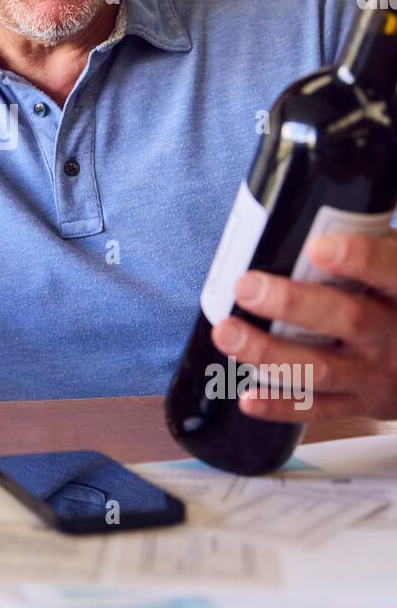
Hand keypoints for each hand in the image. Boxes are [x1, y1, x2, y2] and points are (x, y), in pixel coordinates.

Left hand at [211, 230, 396, 421]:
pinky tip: (247, 396)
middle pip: (346, 318)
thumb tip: (320, 199)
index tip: (317, 246)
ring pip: (321, 368)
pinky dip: (279, 405)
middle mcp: (393, 335)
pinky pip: (317, 408)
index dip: (358, 258)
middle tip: (246, 287)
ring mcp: (375, 374)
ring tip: (228, 333)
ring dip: (269, 353)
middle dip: (292, 303)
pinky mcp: (359, 403)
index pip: (390, 271)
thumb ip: (372, 240)